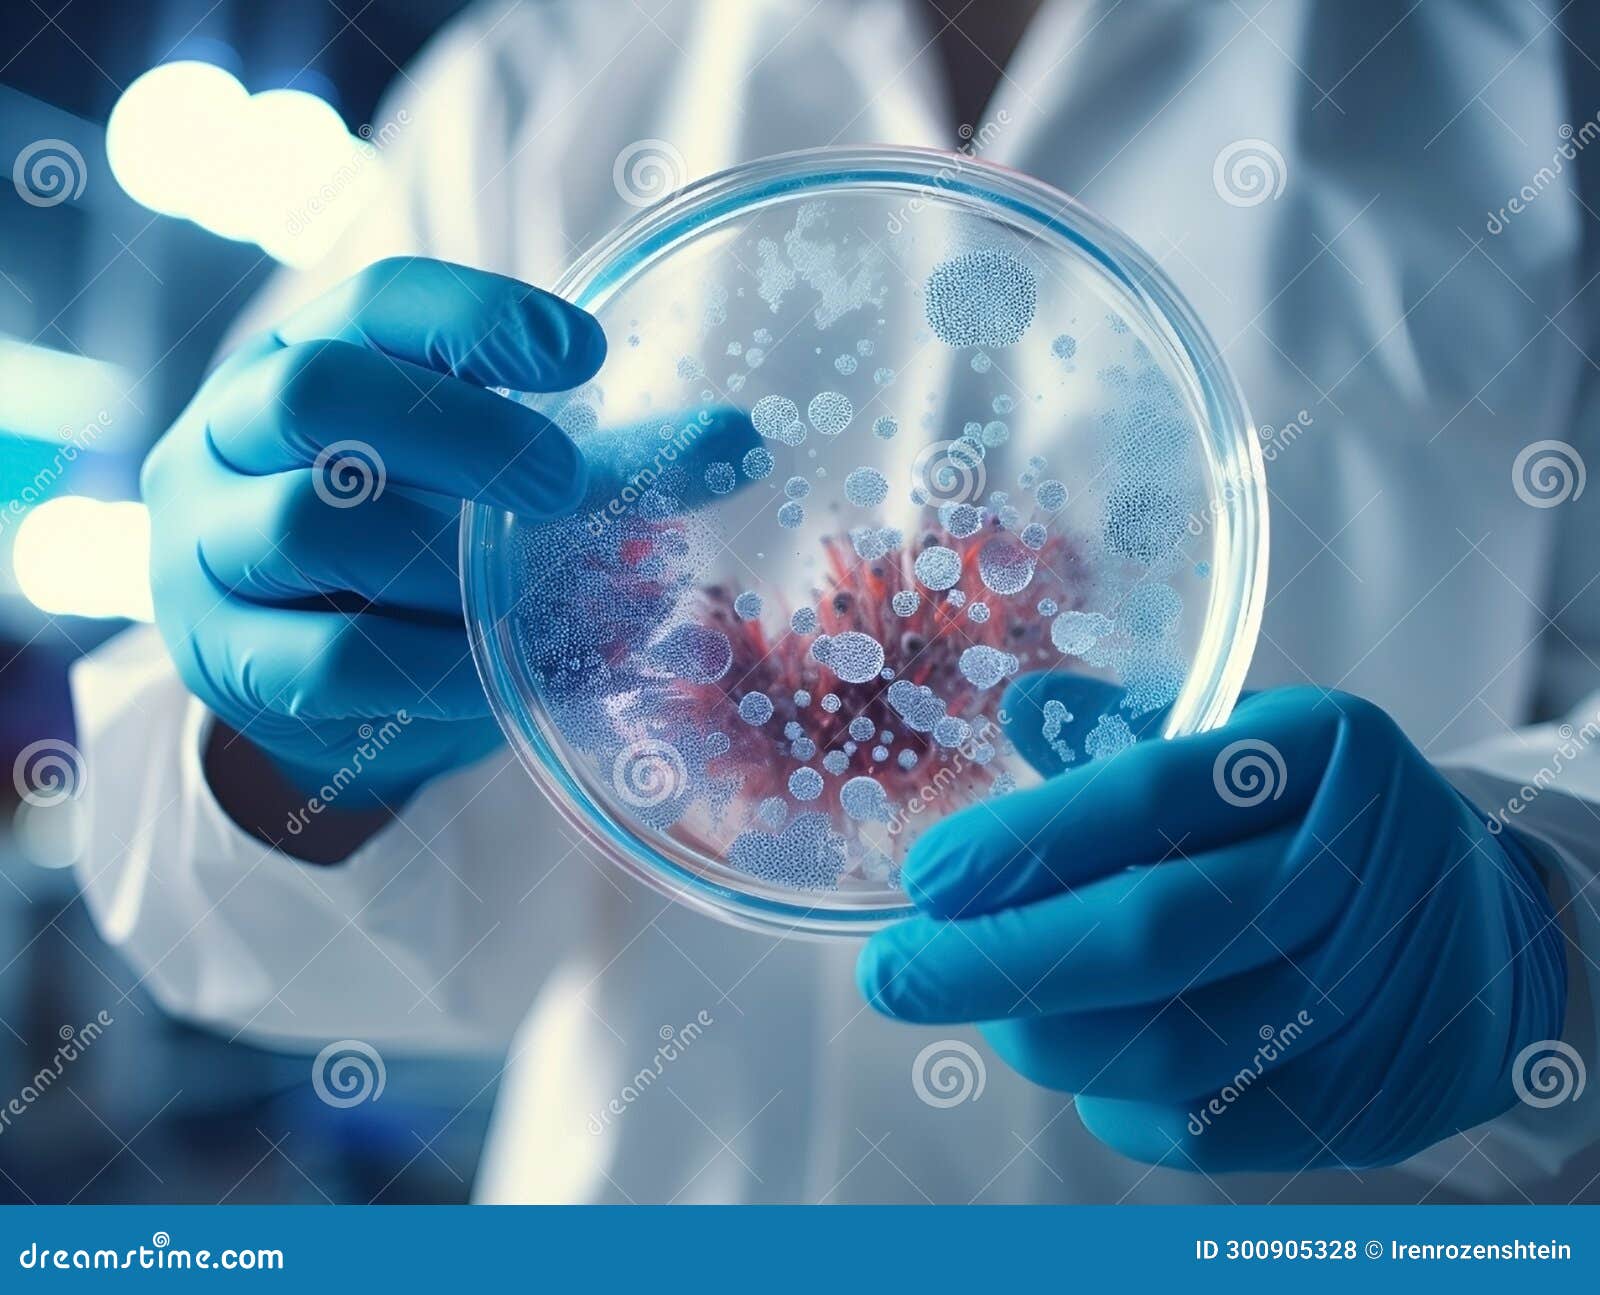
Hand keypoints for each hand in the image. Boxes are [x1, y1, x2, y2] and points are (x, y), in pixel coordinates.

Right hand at [142, 257, 605, 806]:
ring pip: (308, 525)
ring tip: (527, 600)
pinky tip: (496, 673)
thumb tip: (745, 439)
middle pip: (319, 392)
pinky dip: (430, 668)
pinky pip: (325, 659)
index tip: (584, 353)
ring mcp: (205, 544)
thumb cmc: (414, 554)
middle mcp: (233, 435)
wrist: (310, 684)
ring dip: (445, 567)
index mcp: (308, 361)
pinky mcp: (221, 655)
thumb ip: (615, 468)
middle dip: (460, 434)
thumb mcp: (507, 494)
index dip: (478, 317)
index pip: (377, 304)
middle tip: (566, 484)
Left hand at [858, 681, 1568, 1170]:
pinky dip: (1108, 1092)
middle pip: (1150, 937)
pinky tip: (1075, 1048)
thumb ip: (1134, 727)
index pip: (1148, 798)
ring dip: (1038, 1033)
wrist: (1484, 926)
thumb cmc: (1325, 815)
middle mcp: (1352, 872)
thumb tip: (1022, 705)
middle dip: (993, 963)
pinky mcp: (1356, 1105)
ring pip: (1161, 1046)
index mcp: (1322, 752)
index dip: (1023, 843)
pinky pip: (1196, 1123)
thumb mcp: (1252, 736)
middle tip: (891, 974)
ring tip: (977, 1003)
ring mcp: (1364, 1000)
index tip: (923, 876)